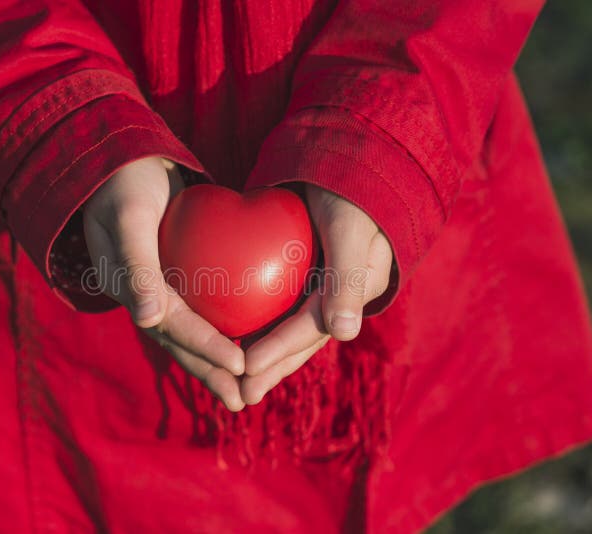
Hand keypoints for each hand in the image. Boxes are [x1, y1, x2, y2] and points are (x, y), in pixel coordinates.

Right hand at [82, 156, 245, 410]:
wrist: (120, 158)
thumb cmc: (123, 182)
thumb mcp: (128, 218)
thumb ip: (136, 268)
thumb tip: (148, 320)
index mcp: (129, 289)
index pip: (172, 326)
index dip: (204, 348)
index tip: (240, 366)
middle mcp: (144, 295)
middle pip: (180, 341)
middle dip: (211, 372)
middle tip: (245, 400)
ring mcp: (158, 287)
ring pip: (190, 330)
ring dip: (216, 359)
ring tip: (247, 386)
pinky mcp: (174, 274)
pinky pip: (200, 304)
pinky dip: (221, 325)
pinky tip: (250, 334)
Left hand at [241, 183, 393, 404]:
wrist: (353, 158)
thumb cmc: (351, 188)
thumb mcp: (351, 227)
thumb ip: (348, 277)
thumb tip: (343, 334)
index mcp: (359, 289)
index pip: (312, 327)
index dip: (279, 349)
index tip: (244, 369)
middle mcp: (344, 295)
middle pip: (303, 339)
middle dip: (271, 368)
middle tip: (238, 394)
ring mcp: (327, 286)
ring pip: (292, 328)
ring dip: (266, 355)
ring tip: (235, 381)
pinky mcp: (309, 275)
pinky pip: (282, 304)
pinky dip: (261, 322)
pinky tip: (233, 333)